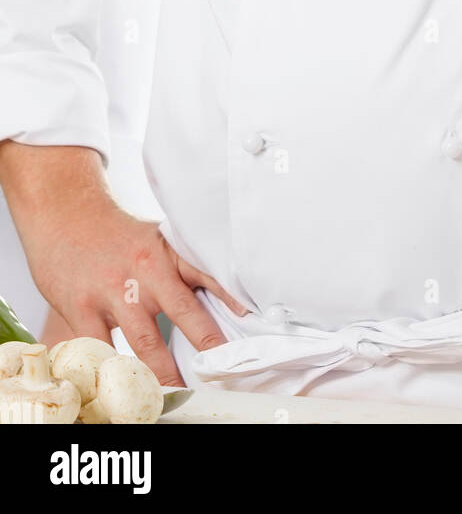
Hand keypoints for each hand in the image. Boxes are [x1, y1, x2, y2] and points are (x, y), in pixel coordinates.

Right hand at [23, 201, 248, 386]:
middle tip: (222, 369)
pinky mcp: (82, 308)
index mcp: (166, 252)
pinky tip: (126, 389)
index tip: (249, 318)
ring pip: (144, 342)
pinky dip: (114, 372)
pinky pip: (101, 350)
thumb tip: (216, 298)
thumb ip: (178, 267)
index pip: (206, 272)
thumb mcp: (153, 240)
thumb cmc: (115, 234)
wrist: (65, 213)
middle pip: (183, 311)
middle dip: (205, 343)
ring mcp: (112, 291)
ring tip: (180, 395)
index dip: (229, 295)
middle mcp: (144, 270)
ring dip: (164, 373)